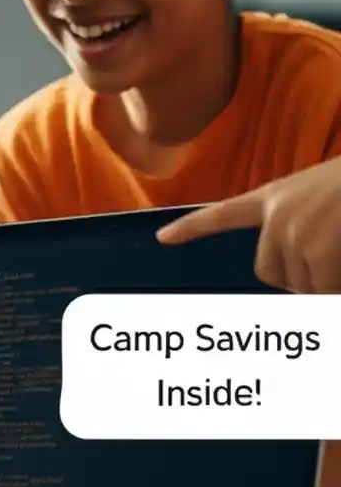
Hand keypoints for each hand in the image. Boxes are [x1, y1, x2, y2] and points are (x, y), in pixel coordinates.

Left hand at [157, 158, 340, 292]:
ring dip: (328, 284)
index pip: (223, 213)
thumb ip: (300, 230)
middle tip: (332, 263)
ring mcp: (293, 232)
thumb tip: (297, 280)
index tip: (163, 237)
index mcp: (275, 196)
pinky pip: (322, 290)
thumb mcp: (323, 201)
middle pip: (271, 274)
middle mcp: (276, 214)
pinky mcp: (316, 249)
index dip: (192, 227)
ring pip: (302, 286)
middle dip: (303, 280)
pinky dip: (335, 287)